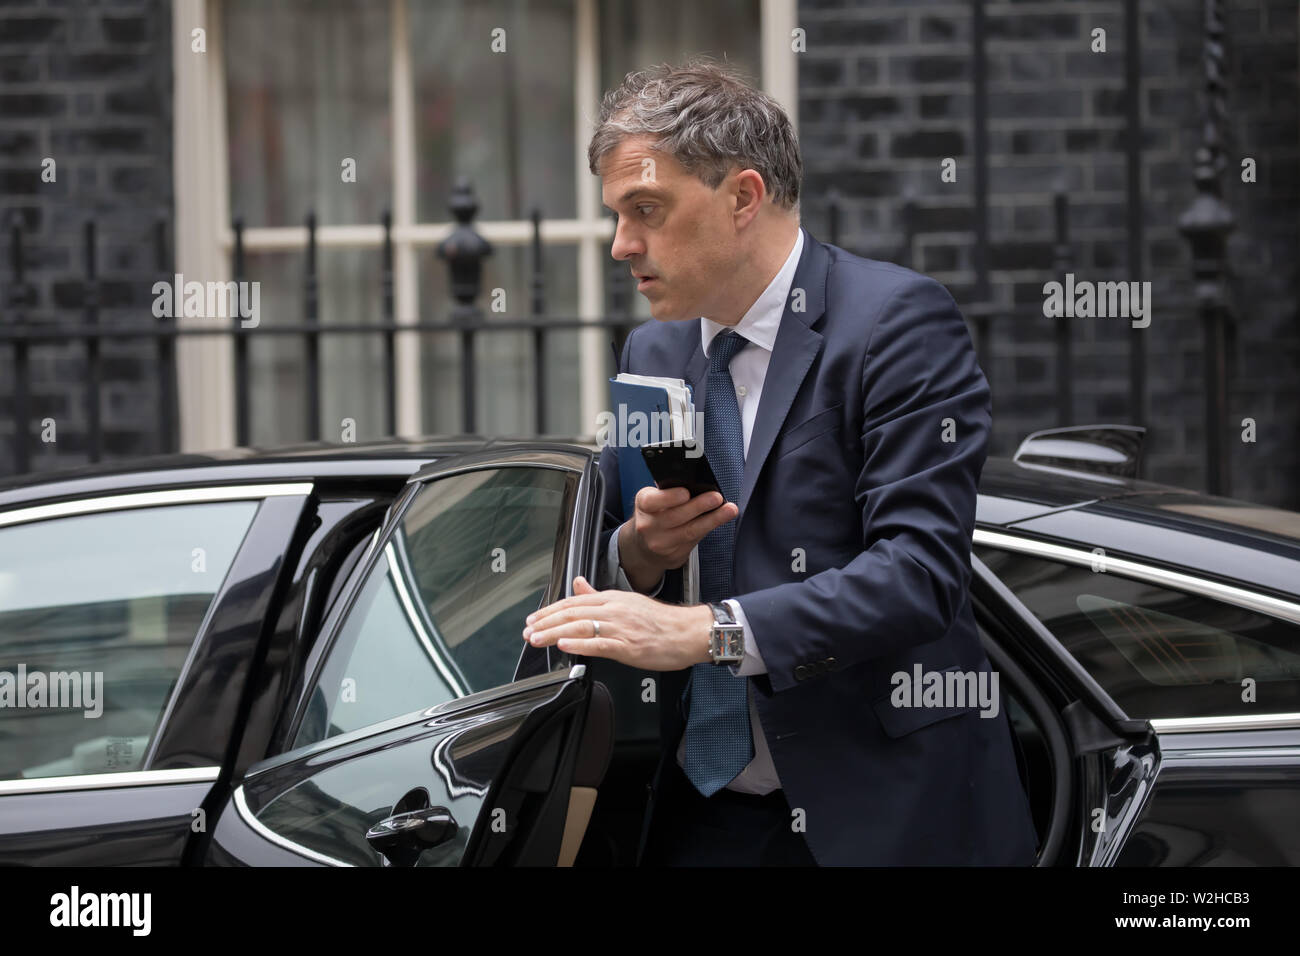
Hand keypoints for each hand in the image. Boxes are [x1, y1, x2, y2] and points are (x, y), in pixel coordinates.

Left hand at [523, 576, 714, 670]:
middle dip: (546, 622)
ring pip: (581, 627)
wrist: (688, 632)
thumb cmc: (661, 621)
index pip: (573, 602)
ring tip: (537, 639)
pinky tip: (565, 645)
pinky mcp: (628, 645)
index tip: (534, 620)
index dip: (550, 611)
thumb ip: (599, 595)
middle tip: (528, 631)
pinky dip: (580, 643)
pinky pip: (600, 643)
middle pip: (572, 612)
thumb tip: (578, 584)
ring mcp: (621, 627)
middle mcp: (614, 609)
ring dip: (555, 633)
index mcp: (613, 598)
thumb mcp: (628, 601)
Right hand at [619, 485, 737, 590]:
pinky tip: (720, 521)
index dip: (670, 497)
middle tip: (717, 498)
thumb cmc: (655, 514)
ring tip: (729, 510)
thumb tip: (698, 483)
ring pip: (689, 531)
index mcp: (644, 504)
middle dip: (699, 506)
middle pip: (676, 517)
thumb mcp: (655, 498)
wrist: (645, 545)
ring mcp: (660, 543)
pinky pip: (695, 541)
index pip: (652, 501)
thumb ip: (671, 491)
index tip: (686, 493)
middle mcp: (648, 525)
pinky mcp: (673, 556)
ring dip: (712, 520)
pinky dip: (709, 529)